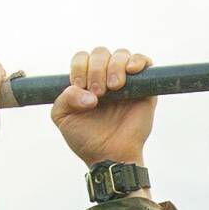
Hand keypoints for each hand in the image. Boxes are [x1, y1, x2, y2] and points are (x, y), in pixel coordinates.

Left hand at [51, 46, 155, 165]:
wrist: (110, 156)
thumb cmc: (87, 139)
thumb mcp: (63, 117)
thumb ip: (64, 98)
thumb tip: (85, 90)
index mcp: (86, 81)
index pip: (82, 58)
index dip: (80, 67)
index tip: (80, 86)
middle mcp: (105, 77)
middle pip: (100, 53)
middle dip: (96, 69)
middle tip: (98, 92)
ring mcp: (126, 82)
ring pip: (121, 54)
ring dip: (114, 67)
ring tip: (113, 87)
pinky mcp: (145, 88)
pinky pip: (144, 61)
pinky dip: (137, 61)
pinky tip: (131, 71)